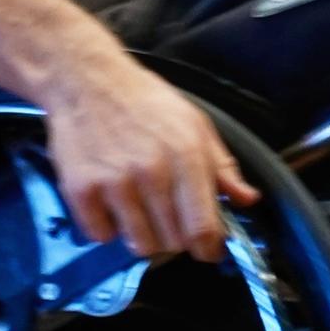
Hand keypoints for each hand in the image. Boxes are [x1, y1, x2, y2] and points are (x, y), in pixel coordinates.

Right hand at [34, 42, 244, 261]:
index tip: (207, 249)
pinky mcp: (81, 190)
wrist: (88, 80)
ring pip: (140, 246)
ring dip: (143, 237)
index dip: (209, 249)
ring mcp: (114, 183)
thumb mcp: (196, 125)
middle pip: (173, 243)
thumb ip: (223, 167)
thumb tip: (248, 200)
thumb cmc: (146, 103)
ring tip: (140, 211)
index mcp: (187, 156)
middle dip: (176, 239)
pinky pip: (102, 236)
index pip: (203, 228)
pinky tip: (110, 203)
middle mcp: (152, 172)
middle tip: (168, 219)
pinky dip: (107, 227)